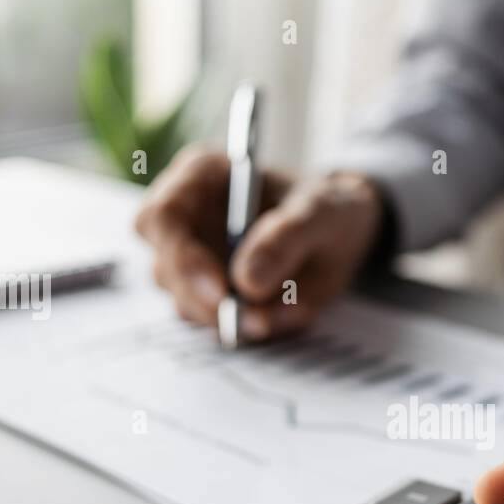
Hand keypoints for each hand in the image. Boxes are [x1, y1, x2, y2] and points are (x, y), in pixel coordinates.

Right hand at [134, 144, 384, 339]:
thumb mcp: (322, 213)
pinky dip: (244, 327)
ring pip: (183, 301)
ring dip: (226, 317)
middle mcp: (186, 217)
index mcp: (200, 176)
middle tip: (247, 319)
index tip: (220, 289)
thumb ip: (287, 237)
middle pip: (164, 266)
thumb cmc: (327, 207)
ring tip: (278, 313)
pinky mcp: (208, 294)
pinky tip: (276, 315)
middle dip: (202, 299)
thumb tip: (248, 281)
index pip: (162, 216)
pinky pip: (213, 322)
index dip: (180, 255)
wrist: (341, 235)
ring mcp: (192, 260)